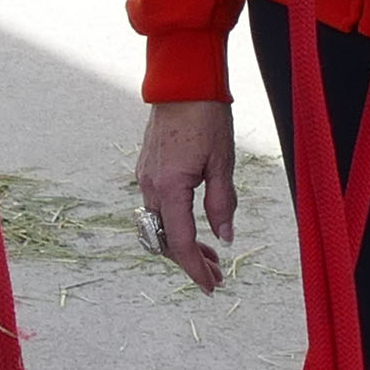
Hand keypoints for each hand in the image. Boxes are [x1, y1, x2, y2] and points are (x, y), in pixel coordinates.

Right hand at [135, 99, 237, 292]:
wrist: (182, 83)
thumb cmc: (206, 118)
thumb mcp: (223, 163)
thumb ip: (221, 203)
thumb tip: (224, 238)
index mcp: (170, 186)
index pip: (180, 242)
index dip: (195, 269)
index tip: (211, 287)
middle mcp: (150, 185)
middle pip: (165, 239)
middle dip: (190, 261)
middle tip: (217, 275)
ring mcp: (145, 176)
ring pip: (159, 224)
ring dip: (182, 243)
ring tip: (211, 254)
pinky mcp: (147, 167)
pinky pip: (157, 206)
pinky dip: (174, 223)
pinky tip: (194, 225)